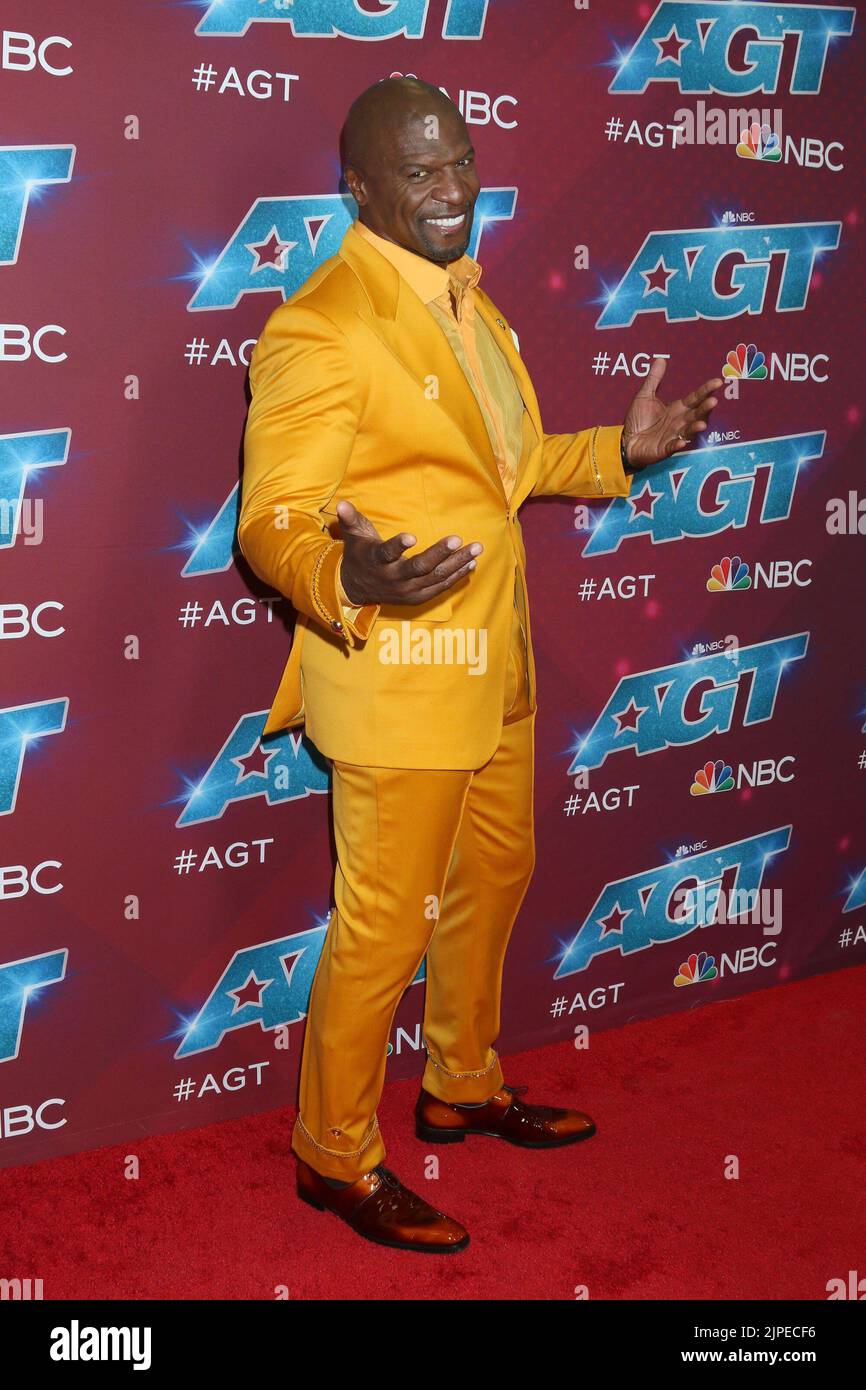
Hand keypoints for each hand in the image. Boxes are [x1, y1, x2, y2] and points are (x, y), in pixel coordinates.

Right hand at [336, 499, 482, 606]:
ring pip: (435, 577)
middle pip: (419, 567)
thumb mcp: (353, 536)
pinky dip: (456, 576)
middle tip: (458, 539)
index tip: (412, 536)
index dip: (398, 545)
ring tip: (476, 548)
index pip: (387, 553)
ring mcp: (407, 590)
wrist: (357, 589)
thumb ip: (350, 519)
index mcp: (376, 560)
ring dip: (457, 563)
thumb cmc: (360, 555)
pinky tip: (471, 563)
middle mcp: (393, 578)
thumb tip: (341, 503)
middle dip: (440, 553)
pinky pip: (440, 587)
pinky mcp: (417, 597)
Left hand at [621, 357, 722, 469]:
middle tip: (713, 401)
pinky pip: (672, 446)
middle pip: (696, 414)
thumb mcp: (644, 396)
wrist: (627, 441)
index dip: (706, 390)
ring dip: (695, 428)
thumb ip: (654, 379)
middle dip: (705, 408)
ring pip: (688, 431)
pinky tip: (681, 441)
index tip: (718, 381)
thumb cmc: (638, 420)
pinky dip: (677, 444)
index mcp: (677, 408)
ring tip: (702, 423)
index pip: (695, 398)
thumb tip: (661, 359)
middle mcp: (679, 422)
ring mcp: (674, 435)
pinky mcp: (664, 448)